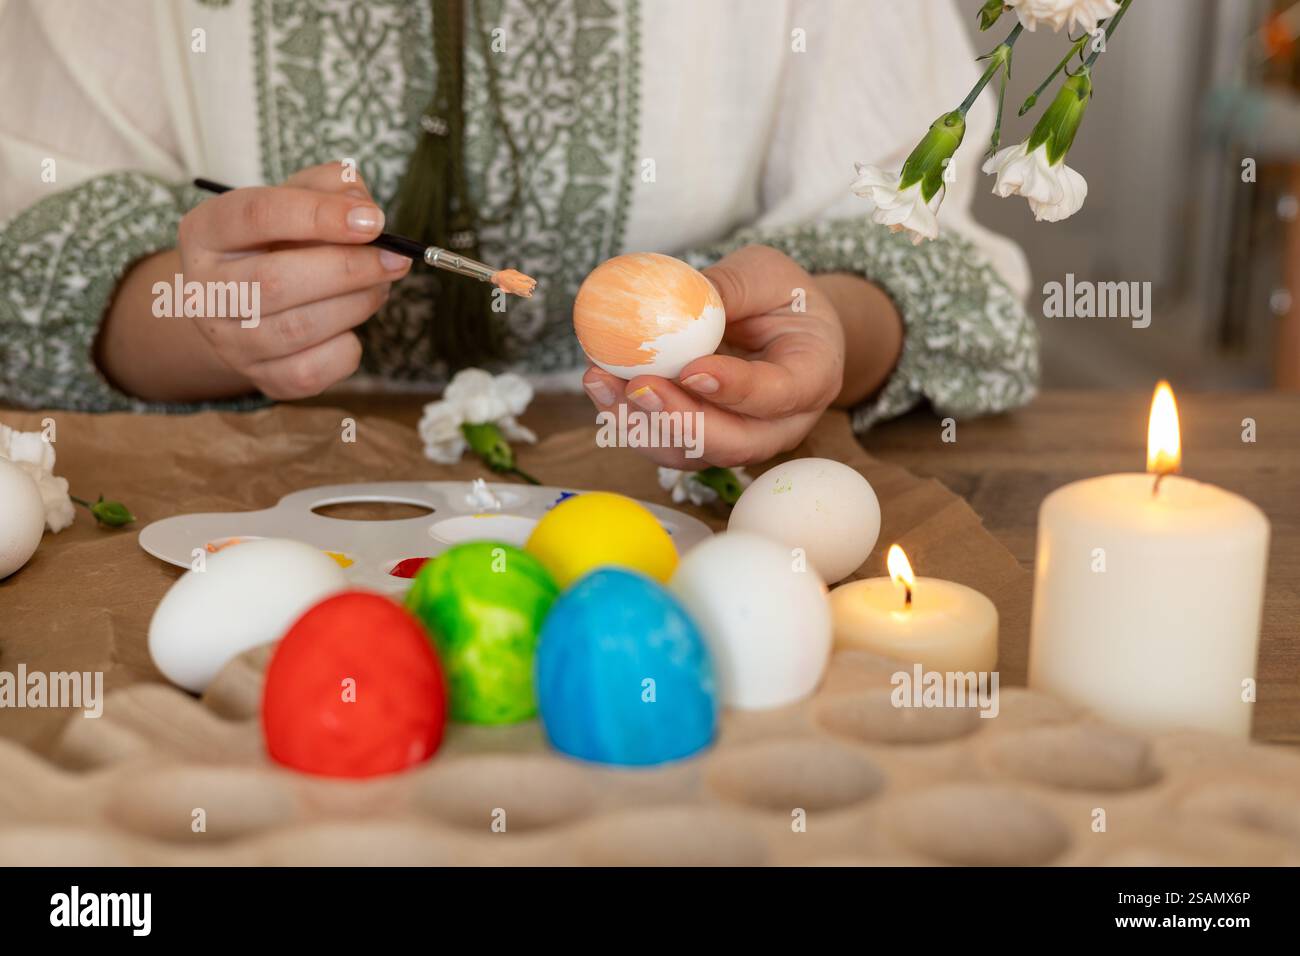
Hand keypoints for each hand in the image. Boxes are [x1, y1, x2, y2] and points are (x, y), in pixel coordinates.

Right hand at [169, 162, 410, 398]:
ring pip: (299, 328)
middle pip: (277, 282)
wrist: (249, 304)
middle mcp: (205, 290)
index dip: (320, 215)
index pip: (257, 215)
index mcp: (206, 231)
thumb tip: (364, 208)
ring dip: (356, 304)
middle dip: (349, 269)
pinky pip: (313, 371)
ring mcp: (230, 342)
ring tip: (379, 285)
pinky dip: (347, 348)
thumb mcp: (295, 199)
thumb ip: (330, 188)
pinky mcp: (262, 379)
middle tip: (395, 259)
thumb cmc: (279, 242)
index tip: (373, 221)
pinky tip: (350, 325)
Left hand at [582, 245, 845, 467]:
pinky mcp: (705, 442)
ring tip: (600, 382)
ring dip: (642, 425)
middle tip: (639, 386)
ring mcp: (742, 440)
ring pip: (693, 453)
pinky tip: (600, 387)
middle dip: (681, 420)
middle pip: (734, 444)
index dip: (734, 389)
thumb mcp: (767, 275)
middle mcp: (782, 424)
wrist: (785, 328)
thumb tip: (675, 299)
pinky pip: (667, 444)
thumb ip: (731, 288)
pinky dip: (630, 422)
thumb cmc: (783, 297)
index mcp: (813, 377)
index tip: (692, 370)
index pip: (776, 394)